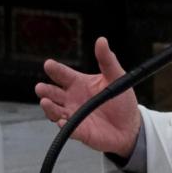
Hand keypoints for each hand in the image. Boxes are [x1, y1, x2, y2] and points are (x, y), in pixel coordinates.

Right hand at [34, 40, 142, 156]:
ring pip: (56, 111)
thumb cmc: (121, 100)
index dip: (55, 69)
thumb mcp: (116, 77)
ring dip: (49, 107)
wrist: (130, 126)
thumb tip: (101, 40)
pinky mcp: (80, 132)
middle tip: (40, 87)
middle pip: (53, 93)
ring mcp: (74, 115)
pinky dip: (64, 126)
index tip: (49, 64)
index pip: (62, 75)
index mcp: (78, 83)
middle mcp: (72, 99)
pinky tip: (61, 122)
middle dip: (45, 90)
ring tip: (45, 102)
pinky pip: (70, 129)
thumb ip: (107, 60)